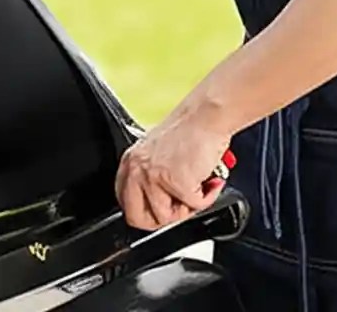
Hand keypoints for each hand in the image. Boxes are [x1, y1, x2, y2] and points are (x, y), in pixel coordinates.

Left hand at [115, 109, 230, 230]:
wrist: (207, 116)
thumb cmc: (190, 129)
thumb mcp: (157, 152)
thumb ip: (151, 175)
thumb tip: (157, 203)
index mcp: (130, 162)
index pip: (125, 203)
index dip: (146, 211)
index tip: (161, 209)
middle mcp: (137, 171)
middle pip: (138, 219)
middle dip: (163, 219)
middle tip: (180, 207)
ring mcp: (155, 178)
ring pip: (168, 217)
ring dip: (188, 208)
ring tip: (198, 188)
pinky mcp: (177, 183)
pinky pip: (195, 206)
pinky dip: (208, 197)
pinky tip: (211, 180)